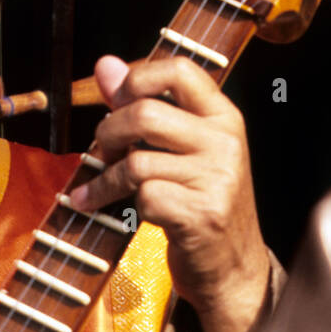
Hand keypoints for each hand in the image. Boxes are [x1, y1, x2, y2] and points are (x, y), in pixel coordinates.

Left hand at [67, 55, 271, 331]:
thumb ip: (144, 102)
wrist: (233, 267)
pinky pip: (143, 195)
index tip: (118, 98)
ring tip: (98, 185)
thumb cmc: (200, 199)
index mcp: (224, 117)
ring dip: (105, 177)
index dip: (138, 77)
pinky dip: (119, 204)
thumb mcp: (183, 146)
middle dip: (109, 132)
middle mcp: (225, 142)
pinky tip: (116, 211)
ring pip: (136, 160)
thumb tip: (104, 64)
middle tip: (103, 149)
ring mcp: (216, 179)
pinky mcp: (200, 215)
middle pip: (145, 115)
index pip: (180, 70)